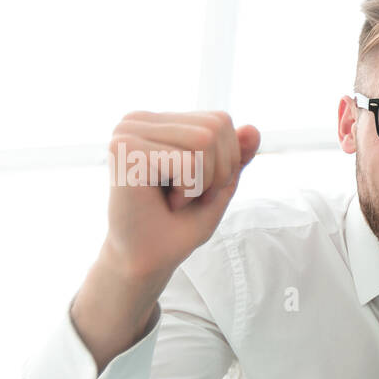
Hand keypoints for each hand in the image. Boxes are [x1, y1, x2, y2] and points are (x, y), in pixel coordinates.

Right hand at [103, 110, 259, 280]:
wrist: (148, 259)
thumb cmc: (180, 223)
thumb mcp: (219, 185)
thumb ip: (236, 156)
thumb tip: (255, 128)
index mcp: (158, 122)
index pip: (220, 120)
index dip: (226, 161)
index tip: (198, 187)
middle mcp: (138, 120)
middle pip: (214, 128)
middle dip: (217, 172)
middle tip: (187, 196)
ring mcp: (127, 132)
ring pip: (204, 142)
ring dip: (201, 183)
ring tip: (175, 199)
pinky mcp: (124, 150)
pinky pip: (188, 163)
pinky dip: (187, 191)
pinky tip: (164, 202)